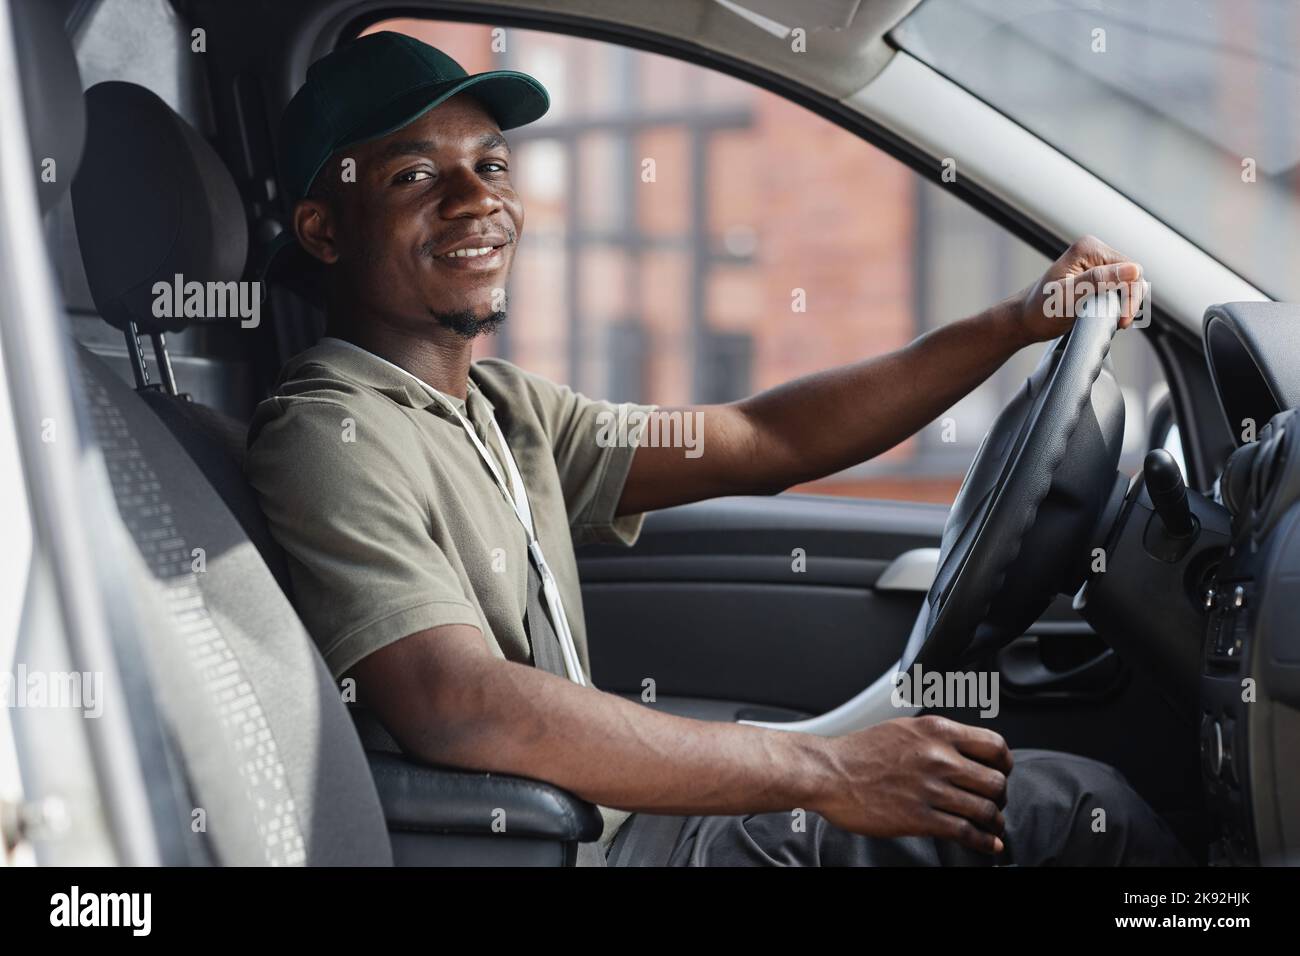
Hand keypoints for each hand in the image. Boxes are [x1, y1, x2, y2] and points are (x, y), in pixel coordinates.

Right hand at [815, 714, 1012, 854]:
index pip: (994, 744)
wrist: (829, 773)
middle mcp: (939, 758)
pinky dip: (983, 842)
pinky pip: (966, 832)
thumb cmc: (859, 752)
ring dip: (995, 821)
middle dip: (1001, 796)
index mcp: (936, 731)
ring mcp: (931, 789)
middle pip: (996, 781)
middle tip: (996, 802)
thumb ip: (935, 737)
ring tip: (993, 826)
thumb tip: (960, 750)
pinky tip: (986, 844)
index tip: (1002, 772)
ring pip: (986, 809)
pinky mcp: (920, 818)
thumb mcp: (903, 729)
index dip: (1004, 763)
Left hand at [1012, 235, 1146, 343]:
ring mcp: (1095, 264)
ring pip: (1127, 283)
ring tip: (1114, 320)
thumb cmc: (1040, 309)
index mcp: (1088, 249)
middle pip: (1131, 275)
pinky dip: (1119, 303)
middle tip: (1119, 322)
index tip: (1123, 318)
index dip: (1131, 295)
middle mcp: (1093, 252)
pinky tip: (1111, 315)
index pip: (1130, 268)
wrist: (1025, 320)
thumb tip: (1133, 270)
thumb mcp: (1069, 296)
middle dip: (1129, 300)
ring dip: (1125, 303)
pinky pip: (1118, 288)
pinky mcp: (1095, 277)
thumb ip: (1099, 281)